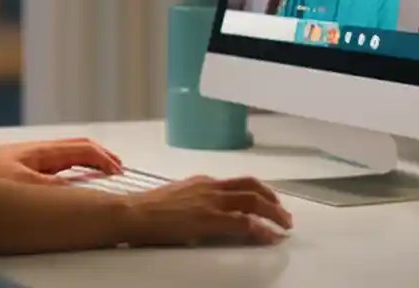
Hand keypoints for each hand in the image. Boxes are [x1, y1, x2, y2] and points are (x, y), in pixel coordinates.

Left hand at [0, 138, 124, 184]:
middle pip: (75, 148)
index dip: (104, 159)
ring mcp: (24, 158)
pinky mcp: (13, 166)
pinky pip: (48, 164)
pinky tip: (60, 182)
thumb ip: (53, 187)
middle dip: (98, 157)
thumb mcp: (23, 183)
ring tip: (95, 173)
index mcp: (42, 152)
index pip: (83, 149)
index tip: (118, 171)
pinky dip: (64, 170)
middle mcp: (35, 152)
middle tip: (115, 168)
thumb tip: (78, 191)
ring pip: (62, 155)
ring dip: (83, 163)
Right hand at [123, 175, 292, 246]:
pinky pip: (243, 222)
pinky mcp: (209, 219)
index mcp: (203, 182)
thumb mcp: (177, 198)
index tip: (269, 201)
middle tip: (284, 214)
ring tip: (284, 225)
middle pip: (252, 187)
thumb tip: (205, 212)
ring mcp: (211, 202)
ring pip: (253, 202)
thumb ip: (195, 201)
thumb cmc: (147, 210)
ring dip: (274, 213)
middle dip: (273, 200)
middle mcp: (210, 187)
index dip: (259, 191)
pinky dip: (261, 229)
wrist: (133, 212)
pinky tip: (270, 236)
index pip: (239, 182)